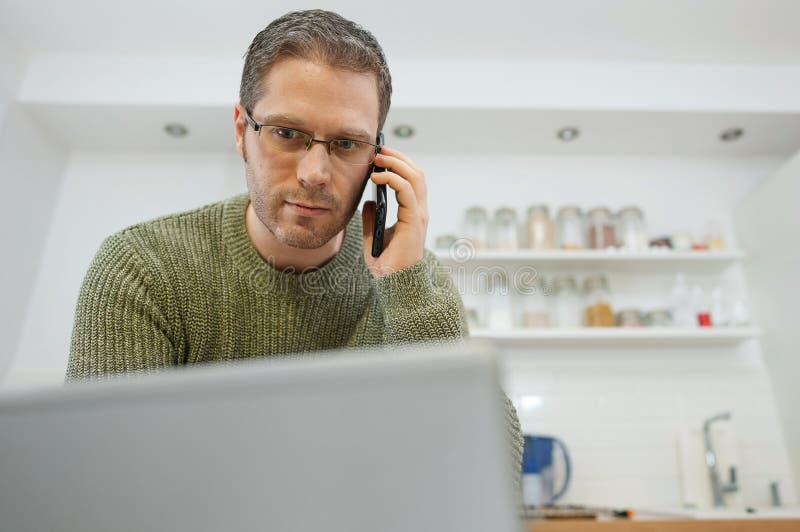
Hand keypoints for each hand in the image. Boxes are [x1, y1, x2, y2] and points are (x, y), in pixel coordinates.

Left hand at [361, 145, 428, 276]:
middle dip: (398, 157)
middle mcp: (419, 211)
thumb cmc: (387, 264)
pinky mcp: (414, 220)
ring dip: (396, 163)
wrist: (394, 283)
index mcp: (412, 213)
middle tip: (379, 149)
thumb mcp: (372, 236)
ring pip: (415, 177)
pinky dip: (393, 179)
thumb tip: (368, 202)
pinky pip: (407, 191)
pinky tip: (378, 177)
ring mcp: (419, 215)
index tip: (381, 155)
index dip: (399, 164)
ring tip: (378, 158)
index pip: (411, 180)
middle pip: (416, 173)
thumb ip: (371, 219)